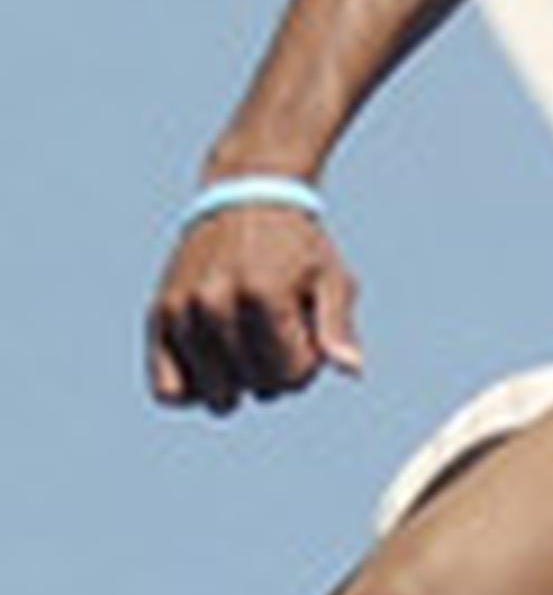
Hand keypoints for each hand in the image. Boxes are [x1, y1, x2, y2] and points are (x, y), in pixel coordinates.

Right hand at [147, 205, 364, 412]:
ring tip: (248, 343)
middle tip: (278, 333)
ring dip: (239, 382)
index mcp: (263, 294)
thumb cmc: (297, 245)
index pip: (290, 377)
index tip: (306, 332)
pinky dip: (193, 390)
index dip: (307, 364)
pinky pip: (168, 390)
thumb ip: (338, 327)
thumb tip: (351, 370)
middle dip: (277, 371)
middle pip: (256, 388)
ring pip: (215, 396)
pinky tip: (215, 367)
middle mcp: (215, 303)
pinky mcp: (159, 315)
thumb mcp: (331, 278)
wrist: (245, 197)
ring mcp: (181, 311)